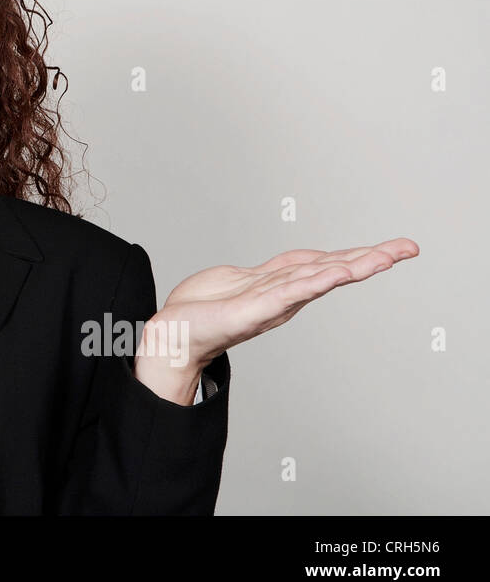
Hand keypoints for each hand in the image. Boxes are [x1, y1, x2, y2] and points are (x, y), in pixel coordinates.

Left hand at [138, 237, 419, 393]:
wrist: (173, 334)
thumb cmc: (203, 309)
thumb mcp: (242, 279)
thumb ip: (271, 273)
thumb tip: (292, 267)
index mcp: (280, 284)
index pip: (324, 263)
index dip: (357, 253)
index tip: (393, 247)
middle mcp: (283, 295)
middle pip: (332, 269)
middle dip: (371, 258)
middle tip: (408, 249)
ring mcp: (272, 303)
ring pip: (318, 279)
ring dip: (352, 267)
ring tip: (384, 257)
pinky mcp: (255, 310)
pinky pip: (290, 293)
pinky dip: (315, 282)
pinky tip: (337, 273)